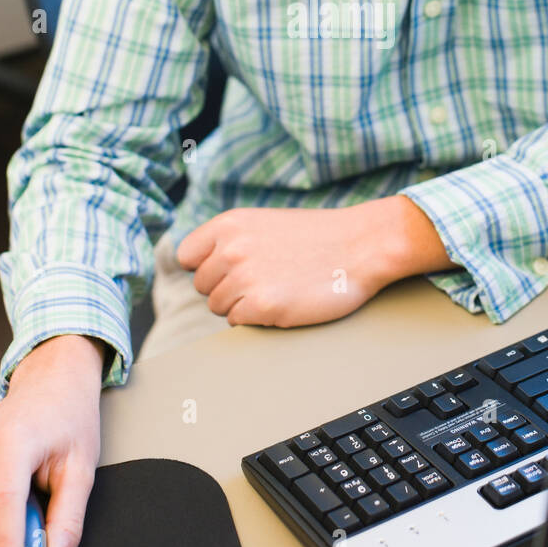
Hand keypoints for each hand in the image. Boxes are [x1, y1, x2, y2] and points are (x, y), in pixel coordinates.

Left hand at [175, 200, 408, 327]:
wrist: (361, 246)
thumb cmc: (318, 238)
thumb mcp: (265, 224)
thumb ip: (230, 241)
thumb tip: (200, 267)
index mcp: (229, 224)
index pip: (186, 257)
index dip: (205, 268)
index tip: (226, 271)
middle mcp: (230, 249)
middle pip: (202, 286)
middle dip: (227, 288)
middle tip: (264, 280)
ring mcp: (244, 278)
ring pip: (218, 307)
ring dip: (242, 305)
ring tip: (276, 288)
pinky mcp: (261, 306)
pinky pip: (237, 322)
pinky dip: (257, 318)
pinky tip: (282, 302)